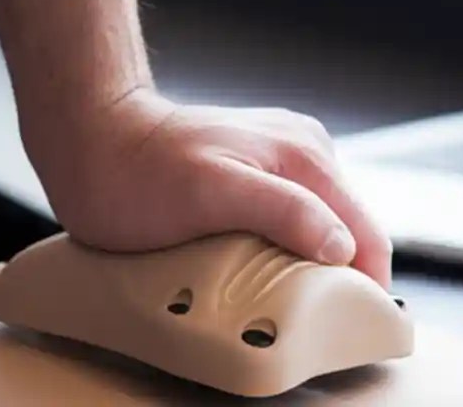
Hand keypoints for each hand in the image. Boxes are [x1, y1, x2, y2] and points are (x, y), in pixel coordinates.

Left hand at [22, 87, 391, 288]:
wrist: (95, 137)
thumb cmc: (138, 172)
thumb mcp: (213, 195)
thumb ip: (285, 212)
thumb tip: (341, 246)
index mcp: (306, 157)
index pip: (367, 233)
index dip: (368, 285)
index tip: (353, 325)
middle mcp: (305, 150)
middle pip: (351, 230)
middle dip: (342, 276)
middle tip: (312, 316)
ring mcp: (284, 156)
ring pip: (325, 226)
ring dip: (313, 263)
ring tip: (286, 292)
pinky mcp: (261, 167)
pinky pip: (296, 216)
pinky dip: (288, 246)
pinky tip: (263, 262)